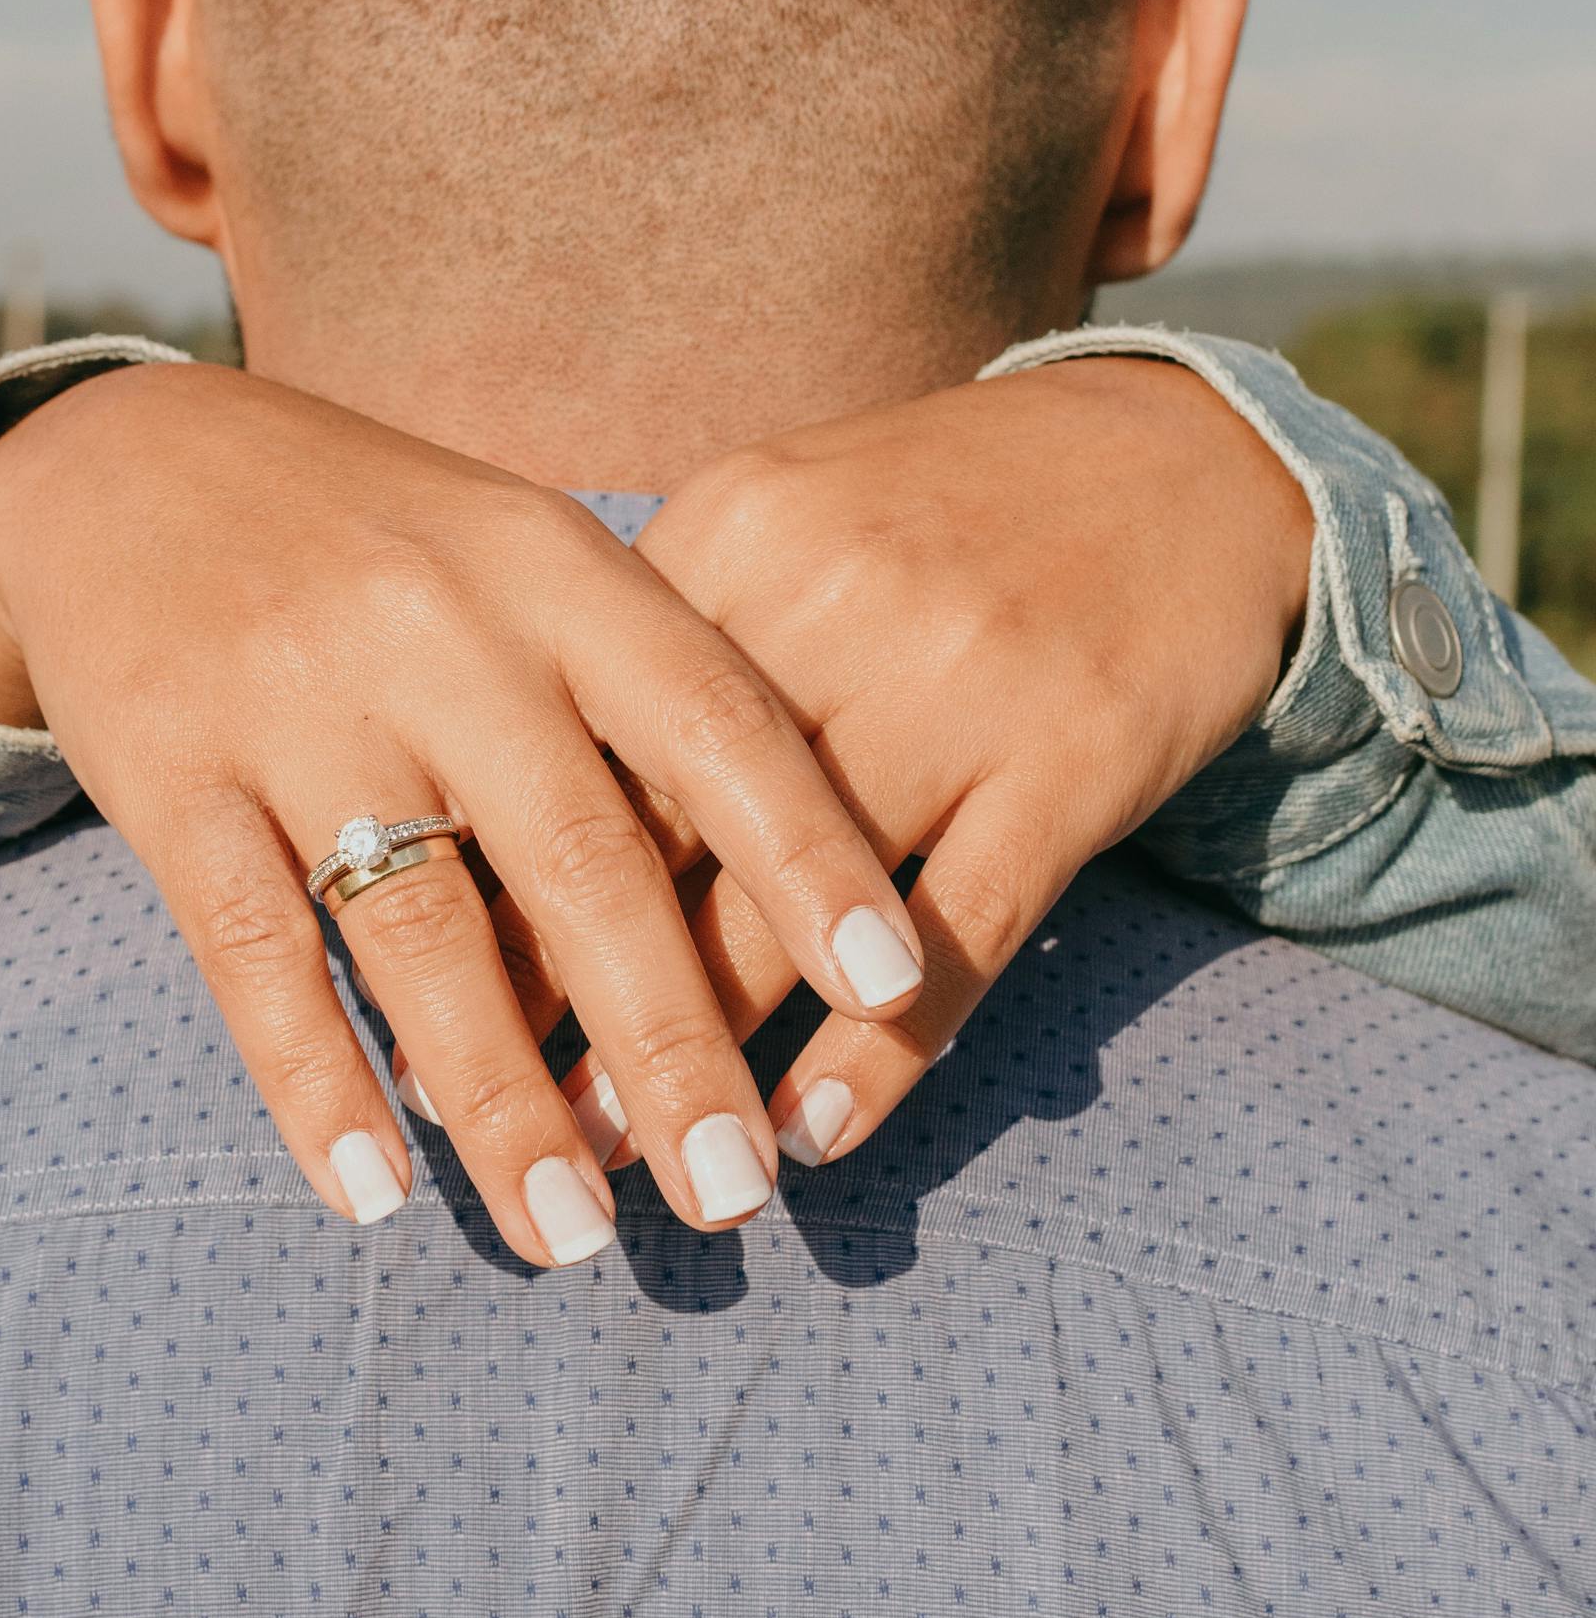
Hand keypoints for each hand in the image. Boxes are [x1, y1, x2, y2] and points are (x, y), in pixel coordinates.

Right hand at [0, 362, 925, 1261]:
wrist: (122, 458)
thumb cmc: (380, 536)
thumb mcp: (524, 556)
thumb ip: (637, 692)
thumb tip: (780, 899)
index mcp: (555, 568)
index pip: (716, 721)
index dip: (809, 856)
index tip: (890, 986)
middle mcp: (440, 629)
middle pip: (582, 859)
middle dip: (670, 1044)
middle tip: (737, 1194)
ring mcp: (297, 702)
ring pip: (422, 931)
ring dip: (504, 1102)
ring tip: (572, 1237)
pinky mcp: (166, 770)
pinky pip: (253, 953)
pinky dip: (316, 1083)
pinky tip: (375, 1195)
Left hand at [542, 357, 1312, 1167]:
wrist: (1181, 455)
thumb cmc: (946, 510)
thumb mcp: (789, 517)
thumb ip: (668, 632)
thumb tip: (520, 793)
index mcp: (733, 533)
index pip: (582, 733)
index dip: (500, 874)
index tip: (435, 988)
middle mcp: (827, 602)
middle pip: (664, 834)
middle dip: (572, 995)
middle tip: (513, 1119)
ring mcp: (954, 687)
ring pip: (790, 914)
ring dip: (703, 1058)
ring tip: (637, 1162)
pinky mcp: (1069, 763)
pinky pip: (952, 943)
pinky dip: (874, 1058)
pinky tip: (813, 1139)